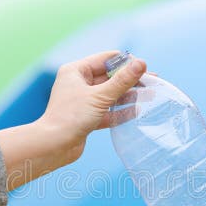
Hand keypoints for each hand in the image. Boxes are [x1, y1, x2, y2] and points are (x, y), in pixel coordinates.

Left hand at [0, 51, 146, 189]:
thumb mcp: (100, 96)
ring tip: (150, 96)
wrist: (53, 146)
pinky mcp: (87, 118)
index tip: (144, 69)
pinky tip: (136, 112)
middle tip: (152, 82)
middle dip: (130, 80)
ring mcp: (83, 101)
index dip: (126, 63)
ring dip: (128, 96)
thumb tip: (142, 63)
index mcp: (76, 71)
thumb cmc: (71, 117)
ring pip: (110, 95)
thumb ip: (122, 81)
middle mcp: (78, 83)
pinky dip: (121, 111)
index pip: (106, 59)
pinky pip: (108, 111)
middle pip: (110, 77)